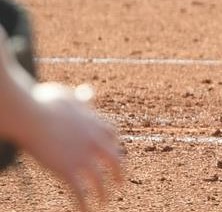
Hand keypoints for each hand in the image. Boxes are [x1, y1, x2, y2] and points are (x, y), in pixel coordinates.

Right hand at [11, 82, 125, 210]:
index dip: (114, 147)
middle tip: (119, 185)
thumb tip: (87, 92)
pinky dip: (84, 204)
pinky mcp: (67, 170)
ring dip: (103, 194)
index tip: (113, 155)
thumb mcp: (67, 96)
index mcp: (96, 124)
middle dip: (119, 174)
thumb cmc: (44, 103)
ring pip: (100, 181)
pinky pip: (80, 192)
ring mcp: (83, 157)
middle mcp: (96, 141)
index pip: (113, 137)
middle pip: (116, 161)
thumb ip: (79, 99)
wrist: (31, 116)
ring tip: (103, 203)